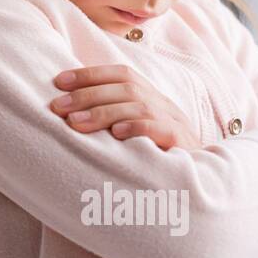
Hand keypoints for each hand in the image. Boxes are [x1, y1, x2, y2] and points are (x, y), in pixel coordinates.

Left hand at [50, 64, 201, 152]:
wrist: (200, 184)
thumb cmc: (155, 157)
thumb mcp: (133, 132)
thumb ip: (111, 117)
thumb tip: (69, 109)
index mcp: (152, 97)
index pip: (122, 74)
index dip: (90, 74)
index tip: (58, 81)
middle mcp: (164, 105)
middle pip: (126, 88)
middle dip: (88, 94)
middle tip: (58, 107)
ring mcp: (176, 122)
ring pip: (140, 106)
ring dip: (103, 112)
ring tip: (74, 122)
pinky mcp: (183, 144)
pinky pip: (161, 129)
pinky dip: (137, 128)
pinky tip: (116, 135)